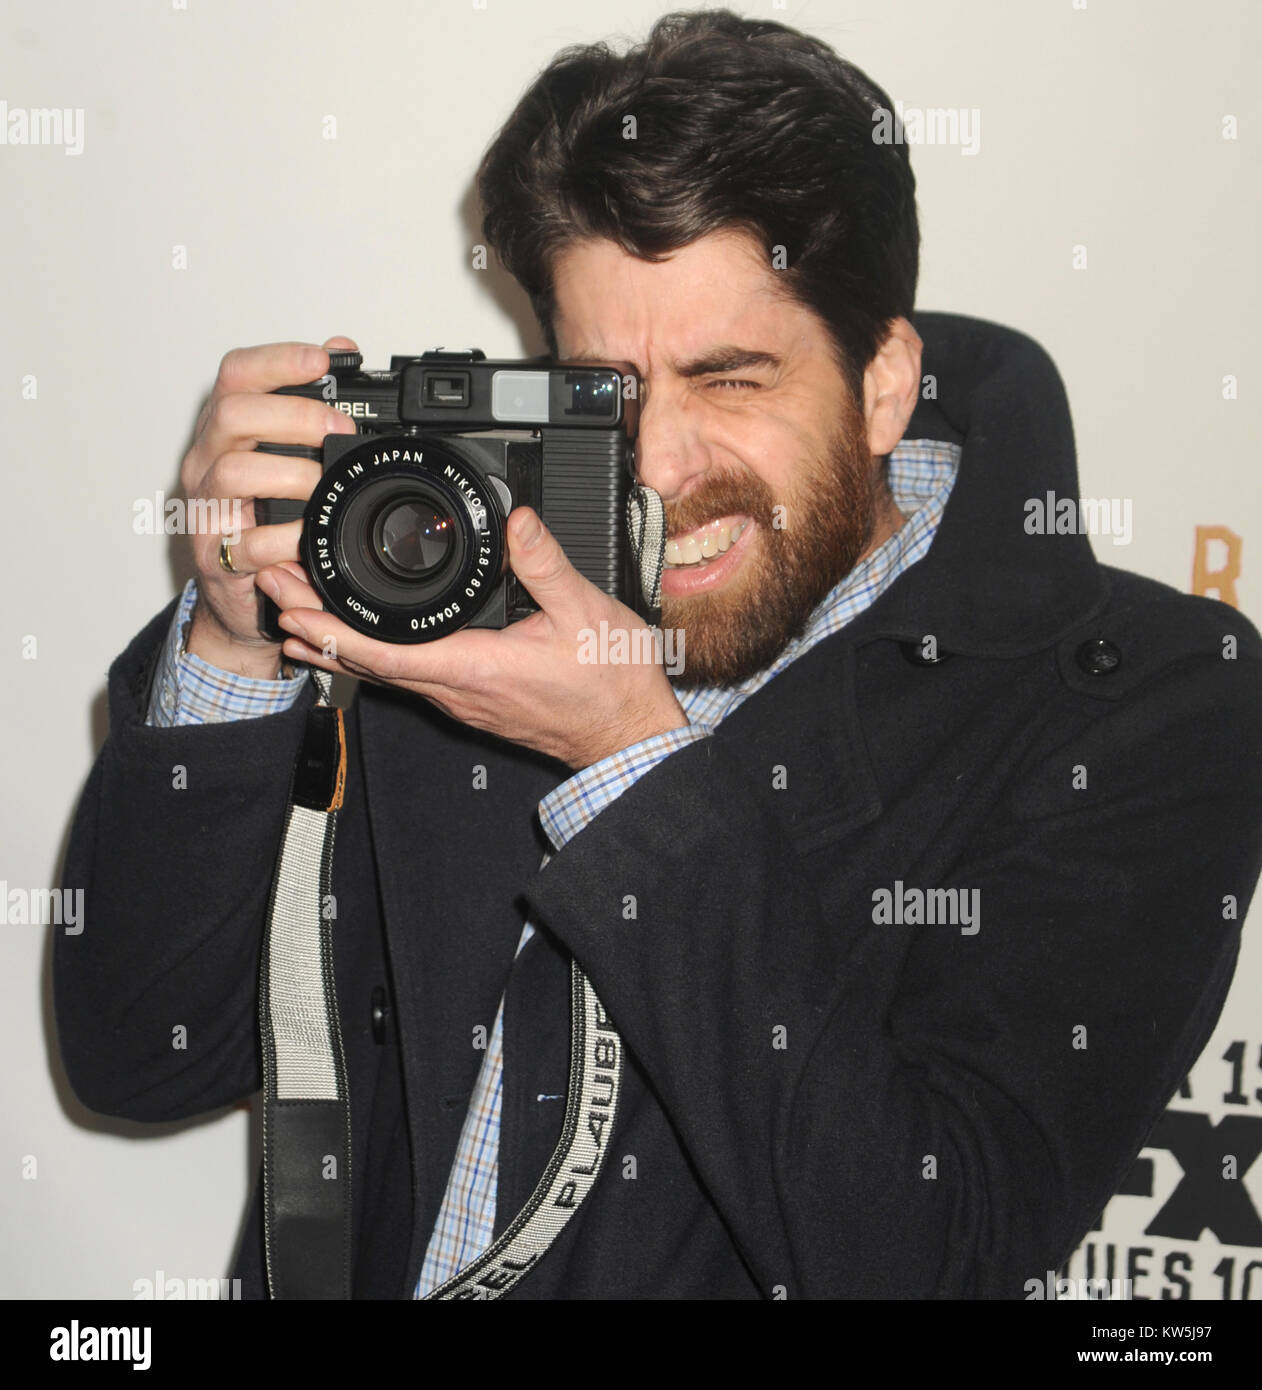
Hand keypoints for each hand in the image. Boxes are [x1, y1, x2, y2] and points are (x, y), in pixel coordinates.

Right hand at [179, 335, 359, 676]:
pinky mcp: (217, 558)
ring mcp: (206, 510)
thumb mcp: (287, 457)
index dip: (277, 360)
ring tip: (325, 486)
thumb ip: (309, 404)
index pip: (236, 375)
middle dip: (294, 415)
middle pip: (232, 414)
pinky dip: (285, 538)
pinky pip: (246, 543)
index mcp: (225, 431)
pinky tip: (309, 535)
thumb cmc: (263, 521)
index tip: (322, 360)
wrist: (242, 598)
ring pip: (233, 472)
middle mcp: (206, 463)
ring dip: (291, 474)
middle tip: (340, 430)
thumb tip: (340, 348)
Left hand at [257, 507, 688, 769]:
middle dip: (312, 624)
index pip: (380, 651)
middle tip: (273, 583)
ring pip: (380, 671)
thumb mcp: (587, 612)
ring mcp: (459, 698)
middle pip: (364, 662)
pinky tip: (356, 637)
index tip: (291, 595)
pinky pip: (404, 675)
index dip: (327, 625)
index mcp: (473, 667)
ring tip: (295, 607)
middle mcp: (455, 689)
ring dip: (335, 639)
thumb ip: (546, 563)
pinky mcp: (470, 698)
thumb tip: (515, 521)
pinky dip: (367, 651)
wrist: (628, 733)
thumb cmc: (610, 685)